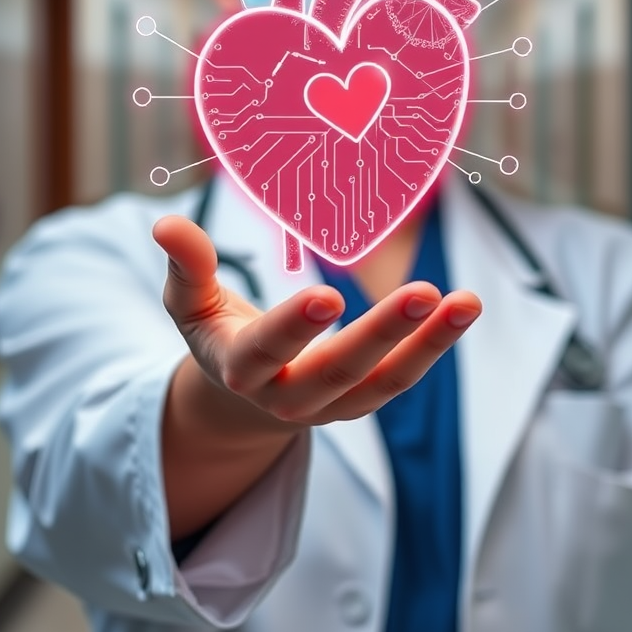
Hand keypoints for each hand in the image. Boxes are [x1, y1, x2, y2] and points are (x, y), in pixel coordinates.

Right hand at [153, 215, 480, 430]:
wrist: (243, 397)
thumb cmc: (217, 334)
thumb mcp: (190, 304)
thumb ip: (186, 267)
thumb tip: (165, 225)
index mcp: (238, 369)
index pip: (264, 352)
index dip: (293, 329)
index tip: (327, 295)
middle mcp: (287, 398)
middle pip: (337, 373)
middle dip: (380, 334)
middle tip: (423, 293)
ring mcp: (331, 406)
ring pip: (384, 382)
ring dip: (428, 344)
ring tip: (467, 302)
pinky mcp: (362, 400)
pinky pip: (402, 377)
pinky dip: (433, 346)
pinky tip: (463, 308)